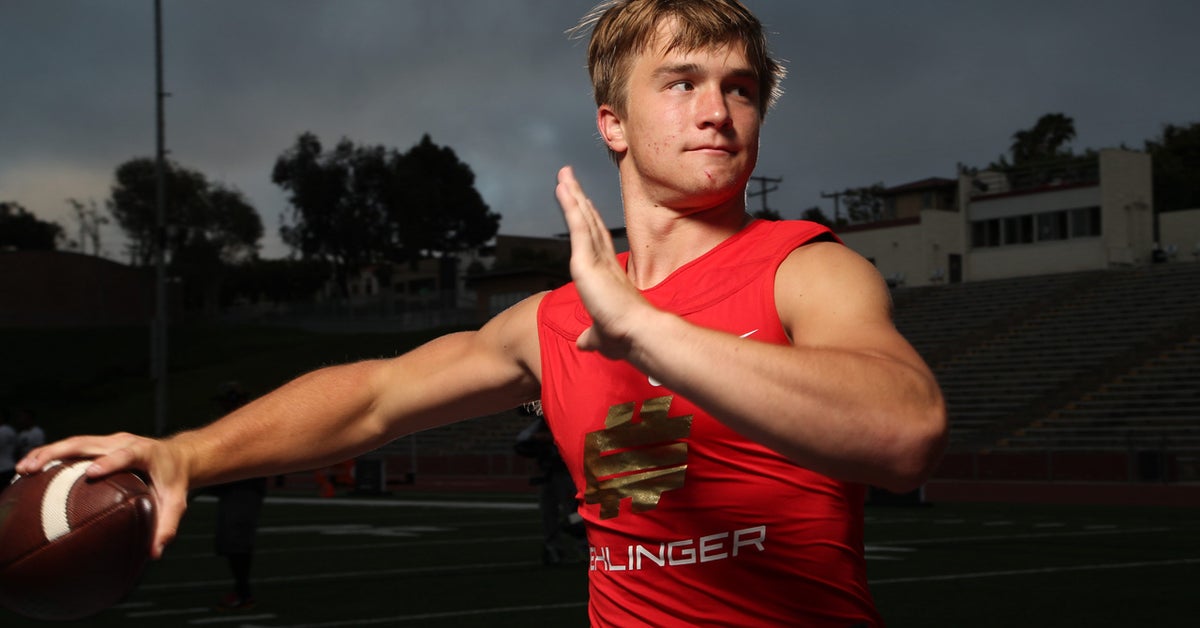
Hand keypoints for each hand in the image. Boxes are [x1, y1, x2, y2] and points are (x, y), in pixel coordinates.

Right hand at [16, 433, 190, 558]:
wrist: (179, 456)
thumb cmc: (175, 480)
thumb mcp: (177, 502)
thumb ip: (167, 525)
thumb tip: (154, 552)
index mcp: (145, 452)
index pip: (126, 454)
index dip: (110, 462)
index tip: (91, 473)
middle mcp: (124, 442)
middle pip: (88, 442)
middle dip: (58, 453)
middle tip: (33, 469)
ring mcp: (110, 441)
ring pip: (75, 443)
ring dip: (47, 453)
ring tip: (24, 470)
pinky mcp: (100, 445)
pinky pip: (73, 448)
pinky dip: (51, 456)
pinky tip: (31, 470)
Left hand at [555, 166, 654, 358]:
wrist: (637, 335)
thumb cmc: (626, 337)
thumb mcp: (601, 337)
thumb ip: (591, 337)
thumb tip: (583, 344)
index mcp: (608, 274)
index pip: (595, 241)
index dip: (588, 220)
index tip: (582, 204)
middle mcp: (604, 261)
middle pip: (589, 222)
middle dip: (579, 199)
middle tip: (569, 178)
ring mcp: (597, 258)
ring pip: (583, 219)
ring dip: (573, 195)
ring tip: (563, 174)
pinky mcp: (588, 260)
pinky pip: (578, 226)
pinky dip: (570, 206)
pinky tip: (563, 188)